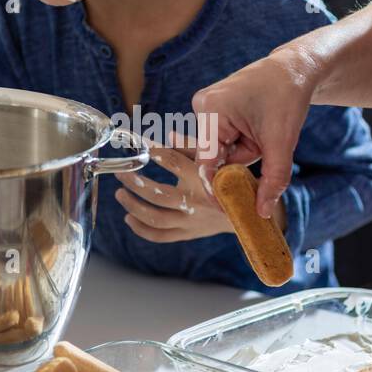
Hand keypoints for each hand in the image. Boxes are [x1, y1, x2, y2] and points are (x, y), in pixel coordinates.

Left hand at [114, 132, 286, 242]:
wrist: (251, 214)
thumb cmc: (234, 181)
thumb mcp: (220, 160)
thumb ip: (193, 148)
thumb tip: (168, 135)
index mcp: (204, 177)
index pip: (172, 161)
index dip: (153, 151)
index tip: (140, 145)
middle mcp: (196, 201)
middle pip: (156, 193)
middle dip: (134, 181)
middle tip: (122, 172)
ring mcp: (192, 221)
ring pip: (154, 217)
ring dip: (132, 205)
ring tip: (120, 194)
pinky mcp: (189, 233)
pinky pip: (160, 236)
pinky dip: (141, 229)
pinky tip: (128, 217)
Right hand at [191, 47, 316, 218]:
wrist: (295, 68)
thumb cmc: (287, 97)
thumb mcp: (282, 141)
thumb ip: (273, 179)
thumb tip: (262, 211)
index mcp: (212, 110)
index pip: (206, 164)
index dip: (218, 189)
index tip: (231, 209)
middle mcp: (202, 106)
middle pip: (214, 157)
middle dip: (237, 168)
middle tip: (258, 179)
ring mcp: (207, 107)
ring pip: (221, 150)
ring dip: (243, 155)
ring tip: (265, 137)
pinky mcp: (215, 109)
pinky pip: (225, 140)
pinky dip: (242, 146)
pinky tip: (258, 134)